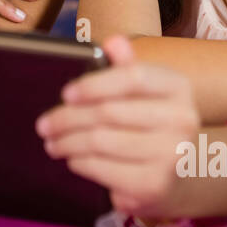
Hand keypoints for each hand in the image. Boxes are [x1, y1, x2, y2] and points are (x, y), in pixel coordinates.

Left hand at [37, 35, 199, 217]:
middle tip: (44, 125)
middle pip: (109, 112)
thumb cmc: (149, 122)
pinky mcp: (155, 184)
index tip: (66, 94)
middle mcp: (182, 119)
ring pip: (101, 142)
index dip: (94, 84)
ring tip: (53, 142)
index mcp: (178, 87)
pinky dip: (81, 163)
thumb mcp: (142, 90)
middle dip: (68, 119)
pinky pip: (104, 169)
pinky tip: (73, 159)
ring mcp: (172, 154)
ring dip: (68, 142)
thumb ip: (126, 65)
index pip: (133, 77)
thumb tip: (113, 42)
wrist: (175, 170)